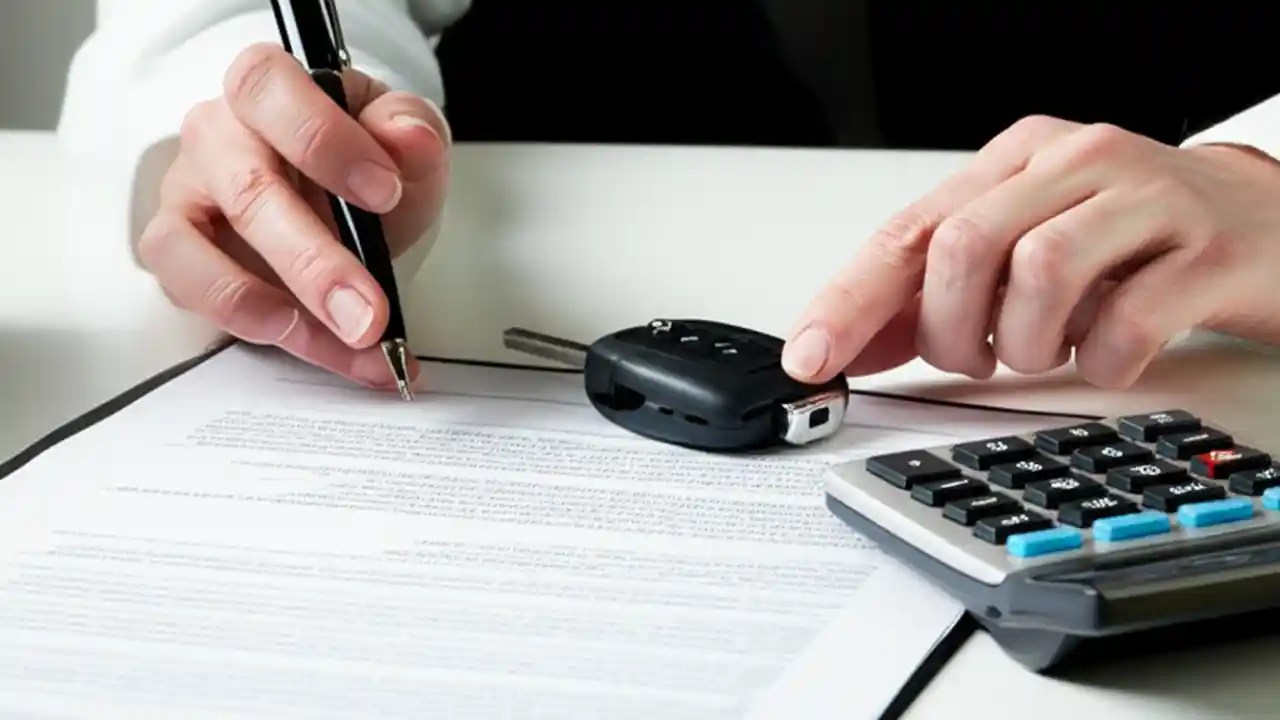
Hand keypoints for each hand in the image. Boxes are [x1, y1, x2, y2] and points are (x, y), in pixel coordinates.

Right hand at [137, 43, 450, 388]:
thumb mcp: (409, 146)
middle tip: (368, 313)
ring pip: (192, 248)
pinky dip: (249, 325)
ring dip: (265, 306)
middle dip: (314, 263)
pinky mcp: (178, 250)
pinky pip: (185, 290)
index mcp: (269, 89)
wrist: (357, 211)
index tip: (385, 193)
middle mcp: (217, 134)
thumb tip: (410, 136)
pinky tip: (311, 342)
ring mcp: (188, 193)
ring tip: (337, 338)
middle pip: (246, 190)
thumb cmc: (370, 168)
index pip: (270, 90)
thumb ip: (413, 135)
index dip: (323, 142)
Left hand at [783, 115, 1279, 388]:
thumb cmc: (1132, 240)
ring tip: (1044, 350)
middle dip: (951, 330)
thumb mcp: (1025, 249)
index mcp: (1017, 160)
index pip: (910, 230)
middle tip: (976, 356)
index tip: (811, 356)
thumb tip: (851, 345)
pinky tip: (1104, 355)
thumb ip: (939, 291)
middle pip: (965, 247)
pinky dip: (1099, 359)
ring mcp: (1147, 201)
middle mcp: (1077, 164)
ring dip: (1024, 342)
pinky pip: (1128, 319)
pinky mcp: (1208, 251)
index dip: (850, 299)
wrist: (1265, 222)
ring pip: (1040, 271)